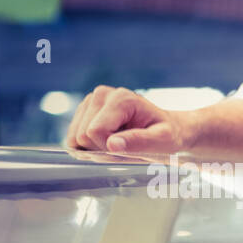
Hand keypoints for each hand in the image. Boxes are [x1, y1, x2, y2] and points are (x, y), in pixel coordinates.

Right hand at [64, 85, 190, 153]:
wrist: (168, 127)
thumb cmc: (167, 134)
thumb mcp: (162, 140)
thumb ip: (138, 142)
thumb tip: (111, 145)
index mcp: (120, 98)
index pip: (95, 132)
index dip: (109, 148)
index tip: (129, 147)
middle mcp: (101, 94)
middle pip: (82, 135)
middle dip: (102, 148)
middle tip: (125, 146)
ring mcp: (90, 101)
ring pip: (75, 138)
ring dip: (96, 148)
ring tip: (119, 141)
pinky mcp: (85, 110)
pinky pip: (74, 138)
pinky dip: (90, 146)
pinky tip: (109, 139)